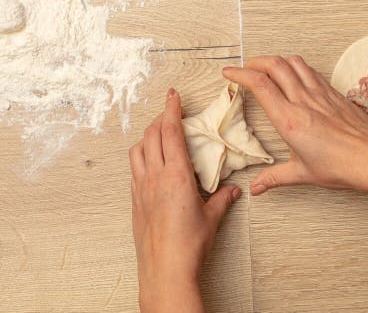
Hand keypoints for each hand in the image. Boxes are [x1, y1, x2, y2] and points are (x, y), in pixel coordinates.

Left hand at [130, 89, 241, 310]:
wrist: (165, 271)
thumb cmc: (189, 246)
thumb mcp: (212, 218)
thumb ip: (223, 198)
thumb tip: (233, 190)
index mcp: (176, 175)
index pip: (171, 131)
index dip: (172, 109)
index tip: (173, 95)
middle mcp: (155, 177)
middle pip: (152, 134)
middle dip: (160, 117)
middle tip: (170, 110)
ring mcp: (141, 189)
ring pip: (138, 149)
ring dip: (147, 135)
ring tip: (158, 132)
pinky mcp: (135, 202)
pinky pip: (134, 170)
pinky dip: (142, 156)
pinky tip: (151, 162)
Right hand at [222, 56, 367, 194]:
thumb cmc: (341, 167)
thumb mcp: (303, 174)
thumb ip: (275, 177)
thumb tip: (257, 187)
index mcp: (290, 120)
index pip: (259, 85)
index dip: (240, 74)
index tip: (228, 73)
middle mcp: (303, 101)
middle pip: (274, 65)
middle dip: (255, 62)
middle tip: (245, 69)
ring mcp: (320, 94)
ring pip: (294, 62)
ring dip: (276, 60)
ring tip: (267, 69)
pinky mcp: (333, 93)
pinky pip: (311, 71)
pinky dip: (297, 67)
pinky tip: (295, 77)